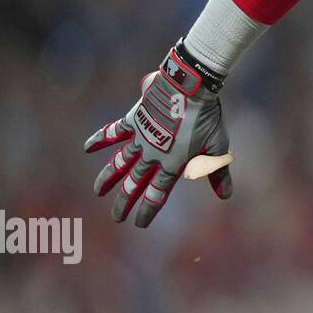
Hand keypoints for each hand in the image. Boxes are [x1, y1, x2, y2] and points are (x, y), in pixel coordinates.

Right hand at [83, 43, 232, 226]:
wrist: (191, 88)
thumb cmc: (208, 118)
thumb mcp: (217, 147)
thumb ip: (218, 173)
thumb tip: (225, 196)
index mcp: (172, 164)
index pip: (157, 193)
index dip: (148, 209)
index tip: (138, 223)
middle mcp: (153, 154)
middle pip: (135, 183)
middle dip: (124, 201)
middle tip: (115, 217)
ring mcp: (141, 137)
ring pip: (121, 163)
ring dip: (108, 178)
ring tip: (97, 191)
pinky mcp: (134, 119)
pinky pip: (114, 131)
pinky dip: (101, 138)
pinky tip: (86, 147)